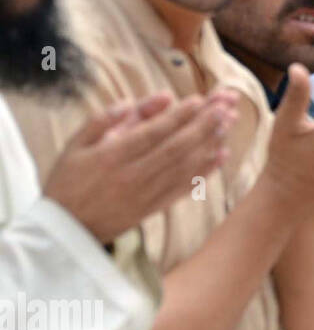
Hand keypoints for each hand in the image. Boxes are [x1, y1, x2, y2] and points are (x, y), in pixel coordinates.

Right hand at [45, 90, 237, 242]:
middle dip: (204, 124)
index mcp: (111, 157)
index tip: (200, 99)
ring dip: (211, 142)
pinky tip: (222, 154)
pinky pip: (186, 187)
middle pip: (176, 147)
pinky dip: (206, 170)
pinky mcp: (155, 207)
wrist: (65, 230)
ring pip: (186, 166)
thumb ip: (105, 119)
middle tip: (226, 104)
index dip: (178, 116)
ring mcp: (146, 194)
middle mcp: (133, 176)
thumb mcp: (75, 145)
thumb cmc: (68, 180)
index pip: (152, 134)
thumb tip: (137, 100)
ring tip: (230, 122)